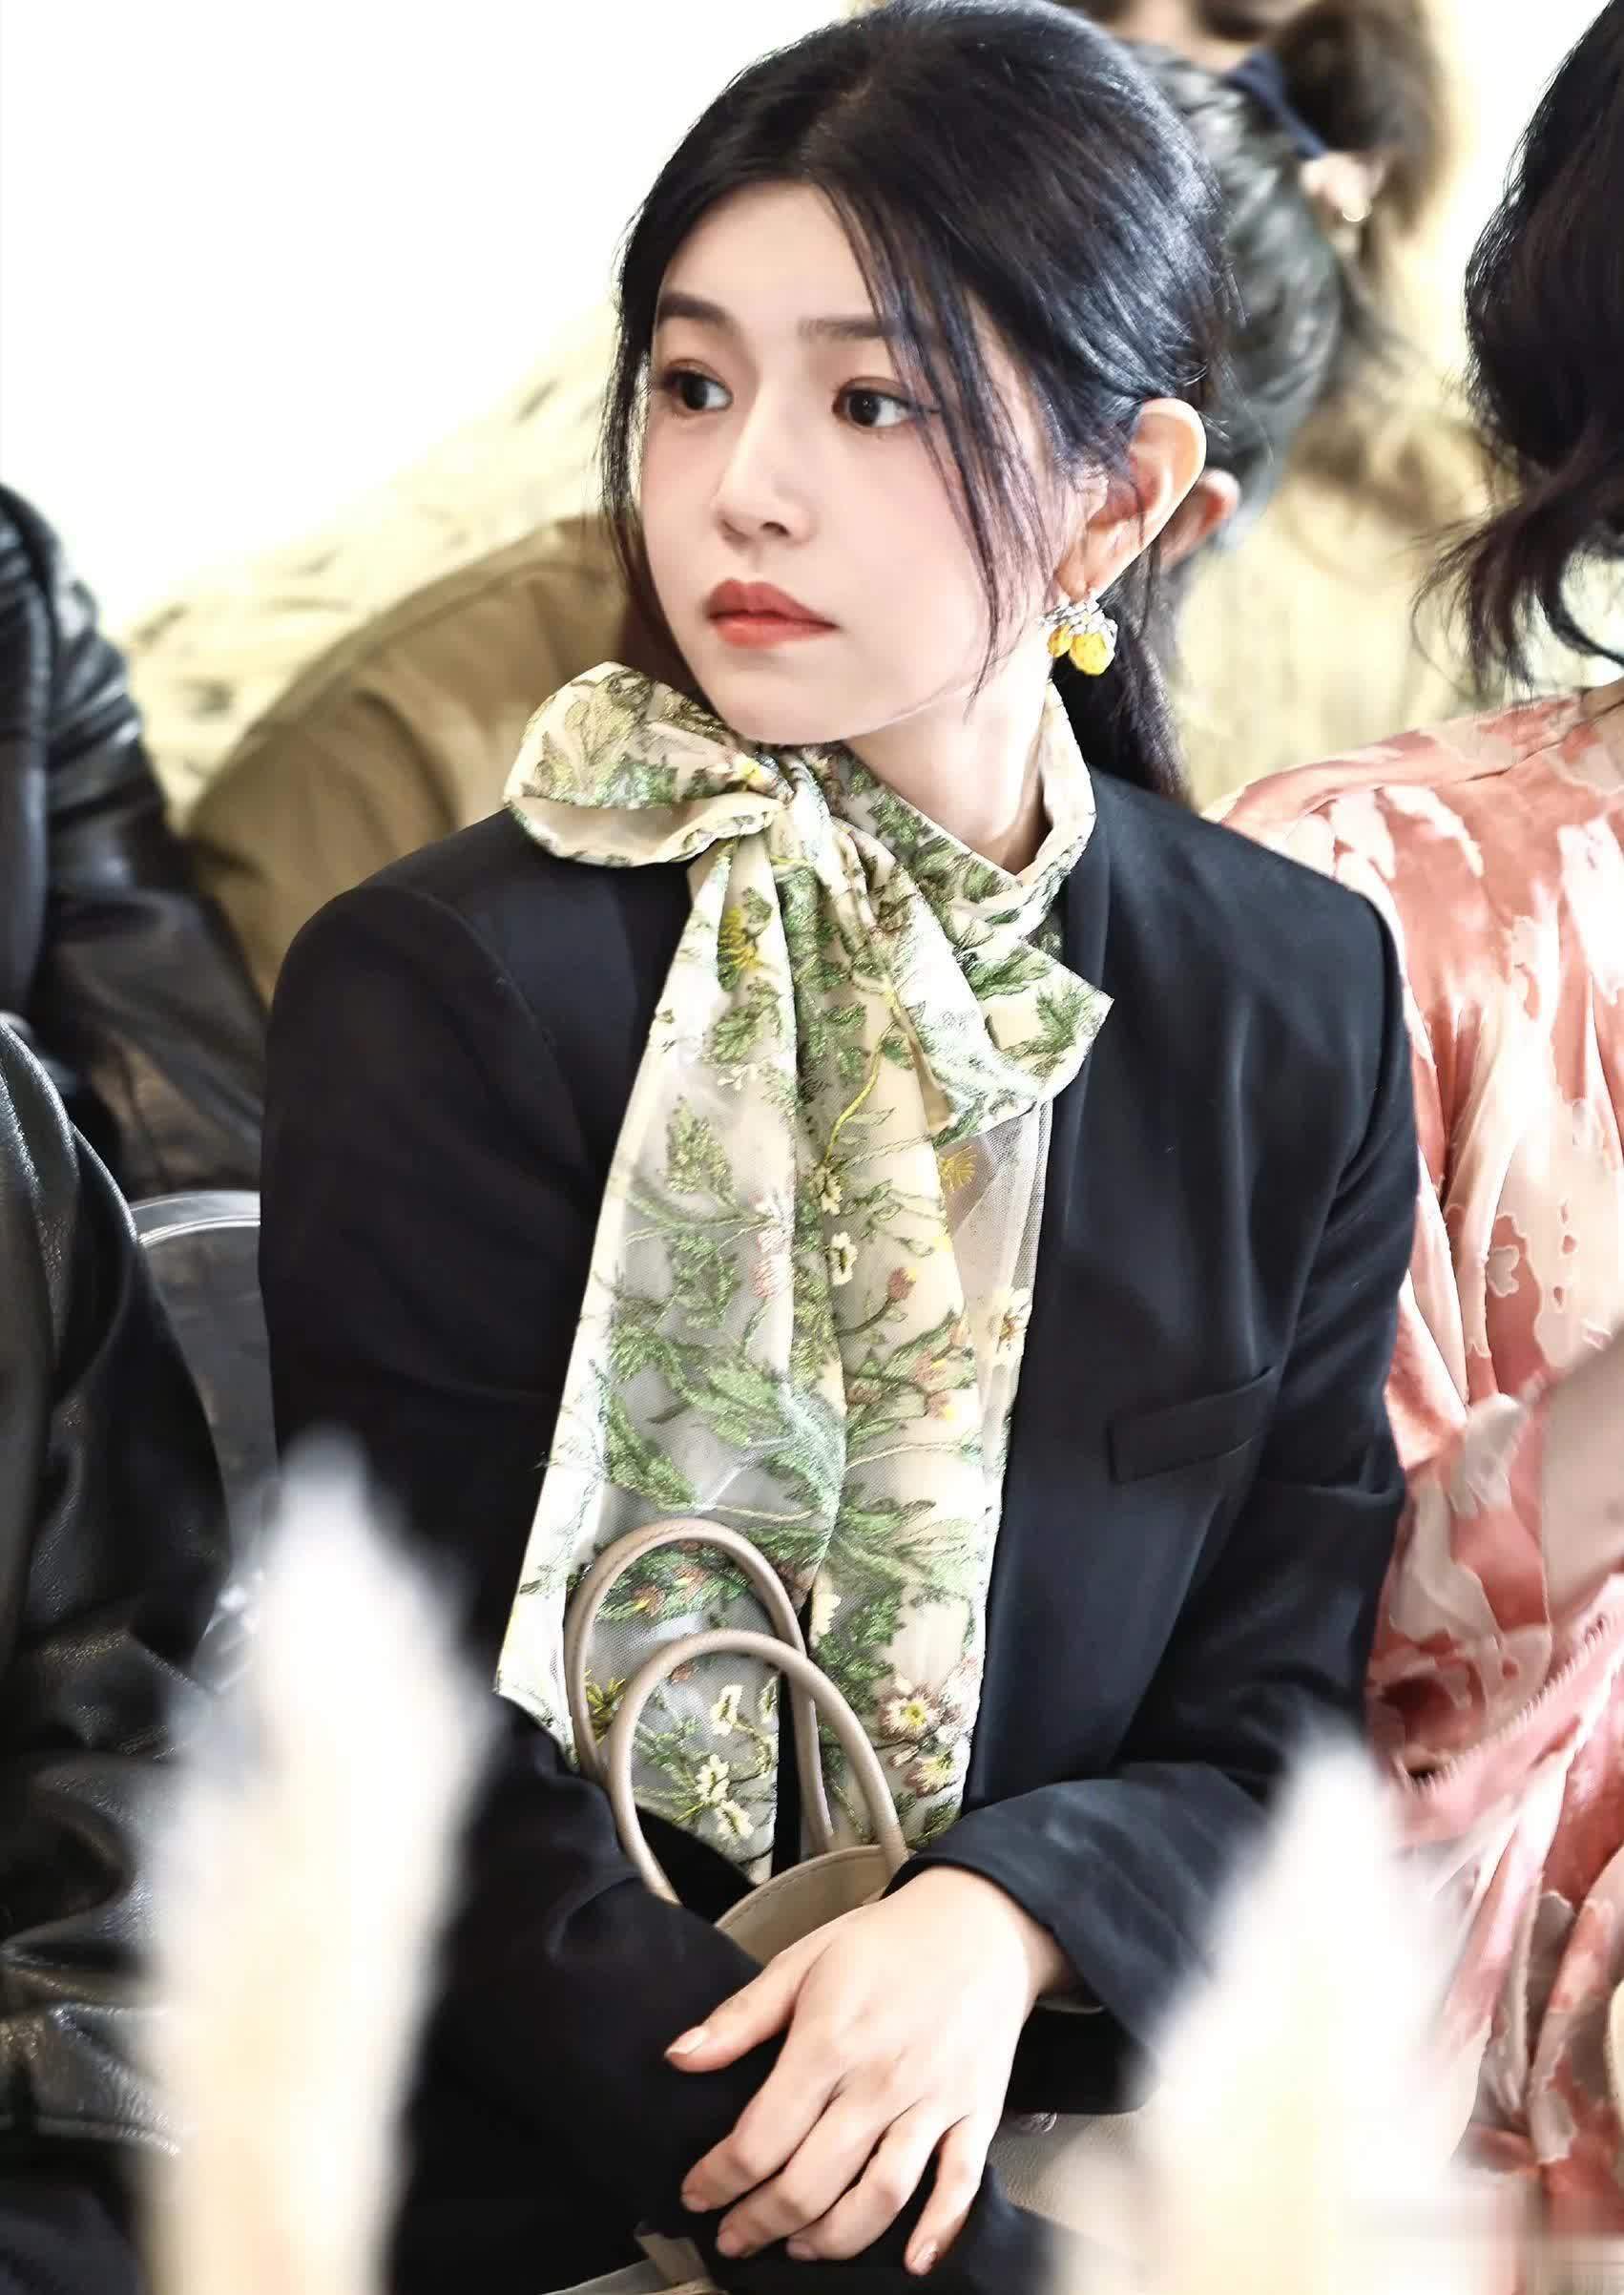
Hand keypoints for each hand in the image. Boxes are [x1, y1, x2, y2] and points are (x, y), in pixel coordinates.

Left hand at [669, 1867, 1067, 2271]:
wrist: (978, 1922)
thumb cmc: (885, 1942)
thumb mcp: (803, 1960)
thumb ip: (740, 2016)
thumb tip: (678, 2057)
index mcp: (829, 2042)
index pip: (761, 2138)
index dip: (718, 2178)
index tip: (695, 2194)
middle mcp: (880, 2082)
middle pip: (810, 2184)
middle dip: (760, 2223)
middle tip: (733, 2238)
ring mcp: (932, 2104)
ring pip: (878, 2199)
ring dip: (831, 2240)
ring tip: (798, 2249)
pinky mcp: (976, 2115)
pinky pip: (959, 2186)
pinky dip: (938, 2232)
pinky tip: (910, 2262)